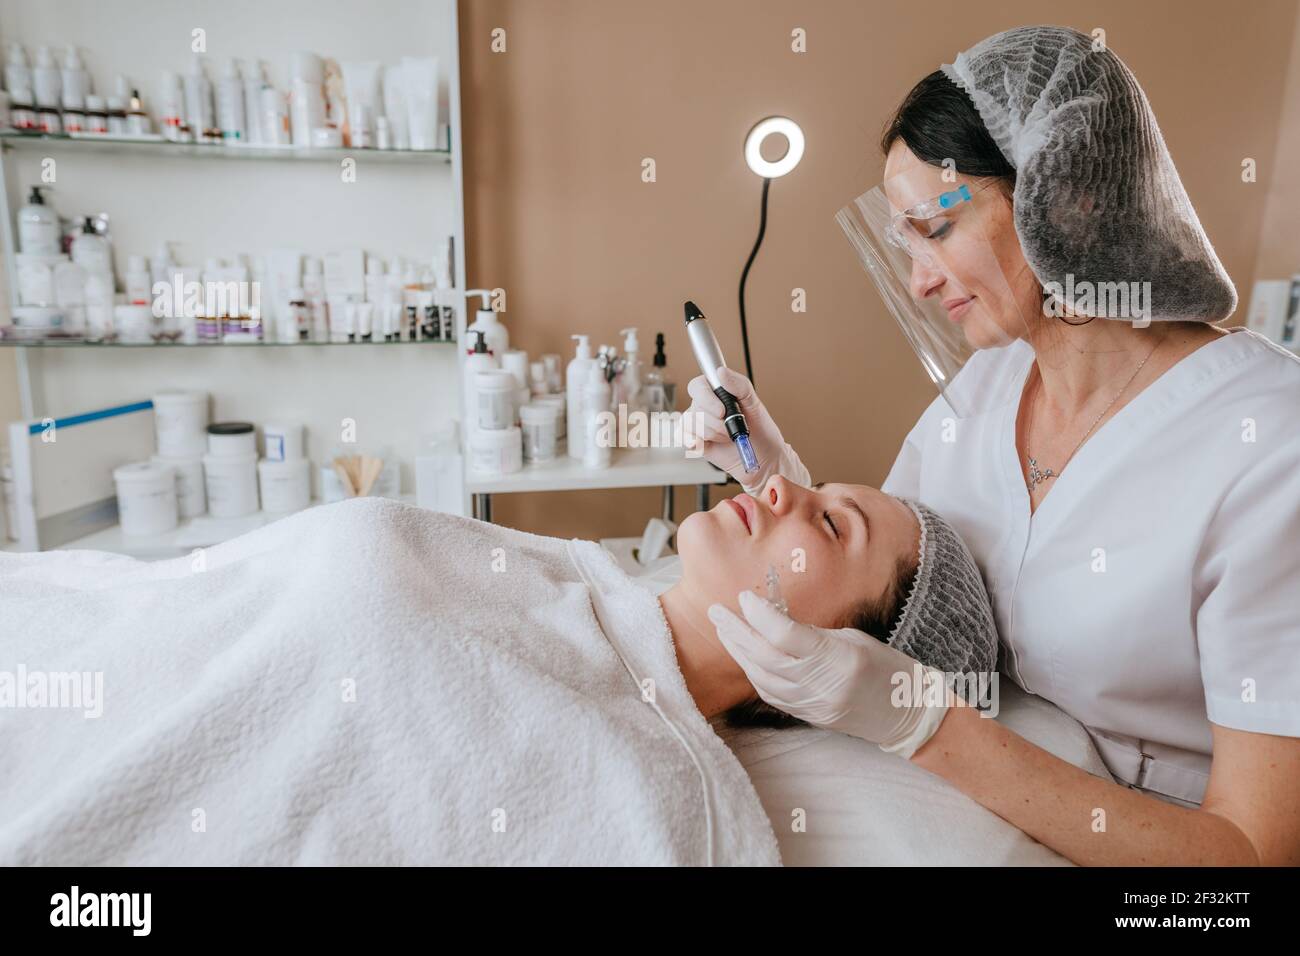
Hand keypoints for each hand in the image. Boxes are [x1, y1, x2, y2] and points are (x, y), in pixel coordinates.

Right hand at [682, 366, 808, 492]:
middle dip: (716, 421)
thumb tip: (721, 372)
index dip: (706, 398)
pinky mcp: (696, 441)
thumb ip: (739, 384)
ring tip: (728, 436)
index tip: (722, 410)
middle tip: (731, 426)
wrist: (763, 457)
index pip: (697, 386)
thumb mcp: (754, 402)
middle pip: (695, 408)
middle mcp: (704, 405)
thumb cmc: (760, 429)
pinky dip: (698, 443)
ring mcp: (698, 423)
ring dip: (714, 433)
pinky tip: (712, 444)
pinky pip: (685, 438)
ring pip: (692, 425)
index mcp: (716, 391)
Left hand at [708, 590, 951, 758]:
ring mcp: (812, 704)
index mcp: (837, 657)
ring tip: (724, 631)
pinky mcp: (808, 716)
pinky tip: (745, 657)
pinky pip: (771, 694)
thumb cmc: (886, 667)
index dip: (759, 614)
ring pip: (761, 678)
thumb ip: (812, 633)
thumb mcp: (853, 638)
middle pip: (765, 656)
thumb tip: (775, 621)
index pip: (784, 634)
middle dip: (737, 632)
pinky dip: (754, 673)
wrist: (906, 712)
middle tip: (717, 612)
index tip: (744, 598)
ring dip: (739, 653)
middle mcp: (821, 684)